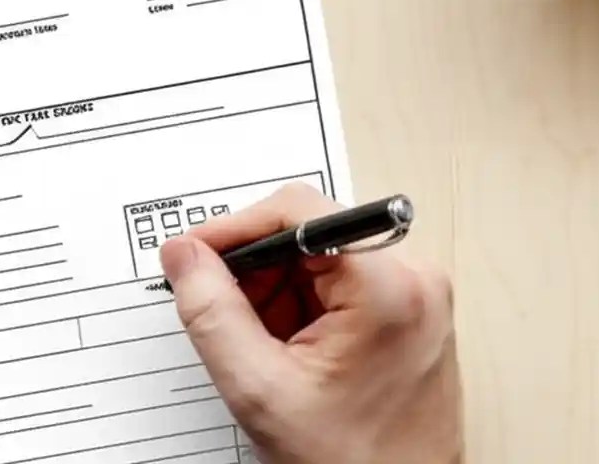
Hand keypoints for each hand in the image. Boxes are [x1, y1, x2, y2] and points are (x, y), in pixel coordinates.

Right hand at [160, 183, 461, 463]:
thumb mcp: (260, 389)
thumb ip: (211, 312)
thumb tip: (184, 256)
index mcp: (390, 289)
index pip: (298, 210)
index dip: (235, 229)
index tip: (197, 252)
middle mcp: (414, 280)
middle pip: (307, 232)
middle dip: (255, 272)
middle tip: (229, 317)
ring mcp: (415, 295)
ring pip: (317, 258)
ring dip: (275, 294)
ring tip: (267, 350)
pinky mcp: (407, 311)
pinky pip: (336, 284)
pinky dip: (299, 309)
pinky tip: (290, 352)